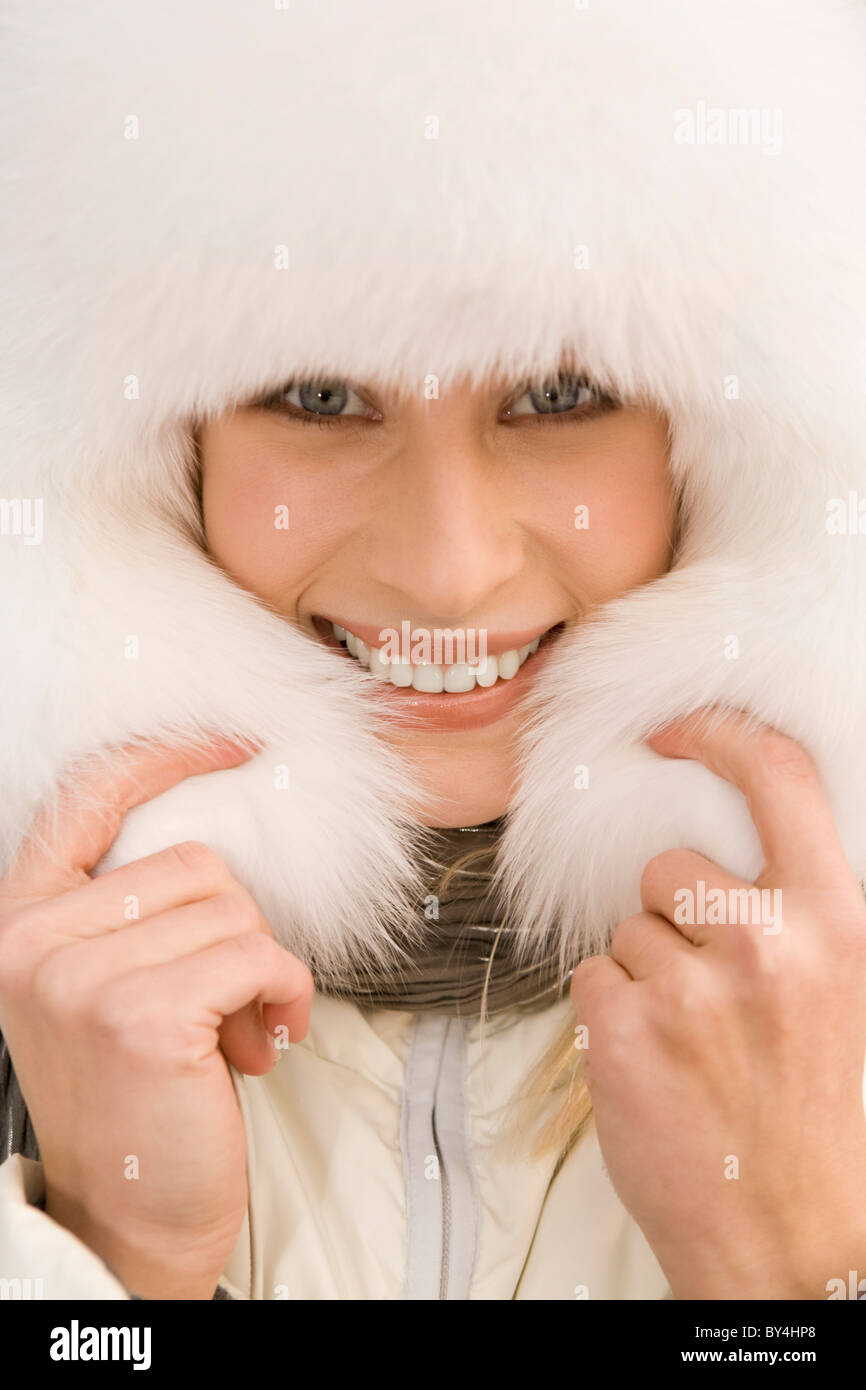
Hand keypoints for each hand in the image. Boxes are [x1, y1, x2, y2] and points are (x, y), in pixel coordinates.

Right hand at [0, 738, 313, 1298]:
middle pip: (191, 861)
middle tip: (230, 1001)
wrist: (129, 1217)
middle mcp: (31, 942)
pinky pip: (257, 954)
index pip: (84, 797)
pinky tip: (266, 1040)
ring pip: (232, 907)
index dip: (162, 756)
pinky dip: (284, 992)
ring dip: (260, 969)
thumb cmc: (137, 1097)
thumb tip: (219, 851)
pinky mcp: (140, 1014)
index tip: (231, 741)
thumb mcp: (107, 987)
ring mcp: (79, 977)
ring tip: (238, 1031)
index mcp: (21, 923)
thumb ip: (133, 913)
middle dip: (236, 928)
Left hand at [570, 706, 865, 1298]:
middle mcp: (764, 941)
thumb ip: (801, 924)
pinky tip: (657, 1069)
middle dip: (673, 918)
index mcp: (832, 922)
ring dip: (645, 977)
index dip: (722, 733)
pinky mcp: (626, 1031)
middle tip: (710, 995)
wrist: (799, 1244)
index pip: (779, 778)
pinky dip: (612, 1019)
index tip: (680, 727)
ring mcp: (689, 985)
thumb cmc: (823, 1124)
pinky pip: (592, 982)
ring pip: (626, 932)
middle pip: (670, 870)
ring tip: (694, 1048)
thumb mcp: (846, 998)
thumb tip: (744, 869)